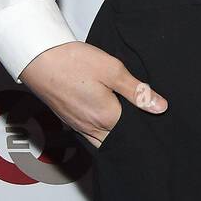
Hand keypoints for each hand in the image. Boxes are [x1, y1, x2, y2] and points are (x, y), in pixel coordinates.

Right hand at [18, 41, 168, 148]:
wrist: (39, 58)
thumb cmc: (73, 62)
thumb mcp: (112, 70)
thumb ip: (137, 91)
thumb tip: (160, 107)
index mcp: (106, 117)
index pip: (134, 132)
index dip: (146, 125)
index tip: (156, 117)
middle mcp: (91, 128)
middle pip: (118, 141)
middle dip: (131, 136)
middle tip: (144, 121)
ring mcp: (78, 126)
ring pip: (103, 141)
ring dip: (116, 135)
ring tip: (128, 119)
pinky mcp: (69, 121)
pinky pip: (90, 135)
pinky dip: (101, 132)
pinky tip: (107, 118)